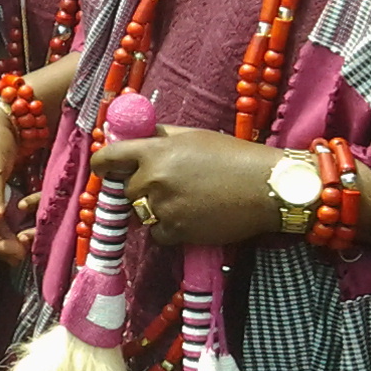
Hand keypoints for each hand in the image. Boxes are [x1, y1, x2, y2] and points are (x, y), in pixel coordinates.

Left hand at [89, 126, 281, 247]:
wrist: (268, 186)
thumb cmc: (234, 156)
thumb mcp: (193, 136)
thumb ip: (159, 137)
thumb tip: (133, 137)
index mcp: (154, 150)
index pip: (108, 158)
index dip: (103, 166)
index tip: (106, 172)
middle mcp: (153, 177)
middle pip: (126, 190)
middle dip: (140, 190)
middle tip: (167, 188)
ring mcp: (164, 205)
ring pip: (140, 213)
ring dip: (154, 210)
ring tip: (183, 203)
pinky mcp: (177, 230)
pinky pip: (157, 233)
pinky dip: (168, 230)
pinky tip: (190, 219)